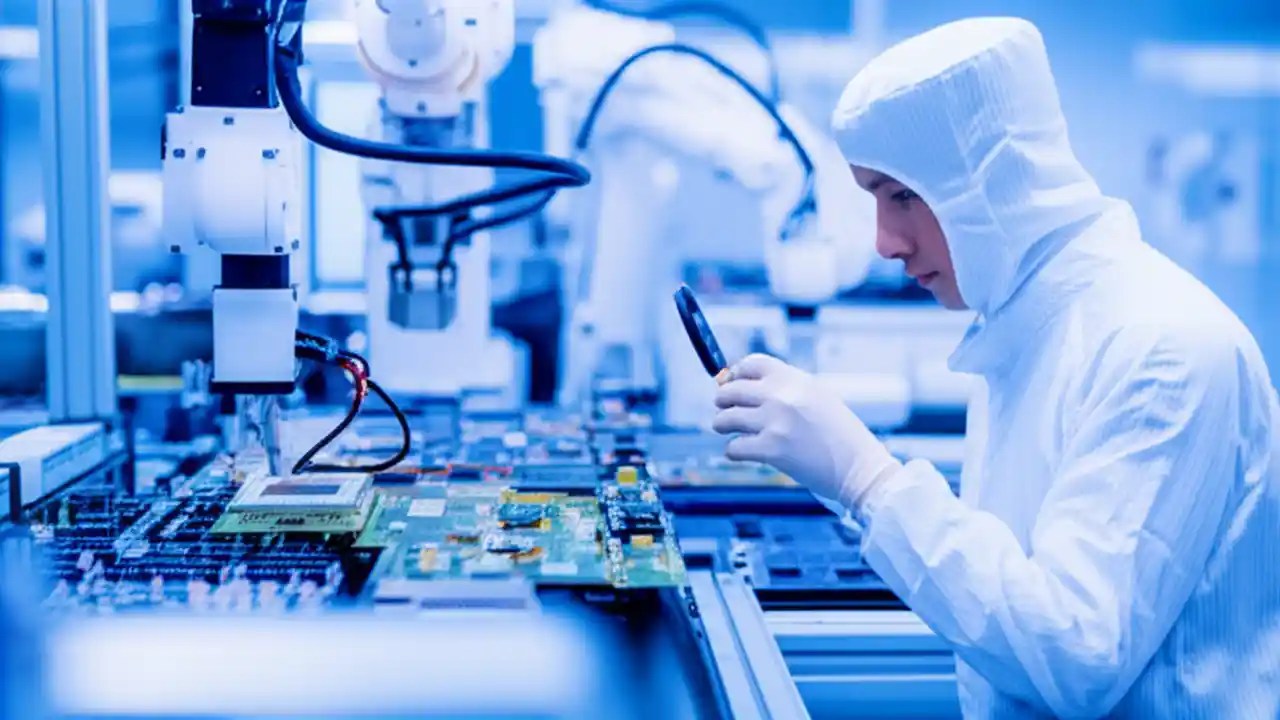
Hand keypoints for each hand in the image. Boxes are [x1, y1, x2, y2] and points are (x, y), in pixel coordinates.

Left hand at [712, 354, 900, 510]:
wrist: (860, 467)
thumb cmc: (841, 435)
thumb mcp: (818, 397)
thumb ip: (786, 389)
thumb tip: (744, 384)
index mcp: (795, 379)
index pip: (752, 363)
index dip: (736, 374)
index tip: (731, 384)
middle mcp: (783, 396)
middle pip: (732, 390)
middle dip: (722, 401)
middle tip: (724, 410)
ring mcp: (775, 422)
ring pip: (726, 418)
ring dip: (722, 425)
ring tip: (726, 429)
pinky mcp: (771, 450)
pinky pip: (734, 447)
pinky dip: (733, 451)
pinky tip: (742, 452)